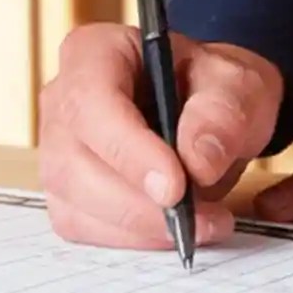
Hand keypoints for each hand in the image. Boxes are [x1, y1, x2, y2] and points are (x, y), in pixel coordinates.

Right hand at [38, 22, 283, 247]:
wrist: (207, 112)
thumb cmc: (212, 89)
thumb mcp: (236, 85)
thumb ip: (221, 113)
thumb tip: (196, 162)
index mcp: (95, 52)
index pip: (90, 102)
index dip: (128, 150)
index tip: (176, 187)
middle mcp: (62, 99)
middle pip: (74, 162)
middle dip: (140, 204)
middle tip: (205, 219)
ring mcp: (56, 148)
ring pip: (75, 204)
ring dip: (140, 228)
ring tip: (202, 224)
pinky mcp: (64, 191)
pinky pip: (83, 227)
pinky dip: (131, 239)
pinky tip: (172, 230)